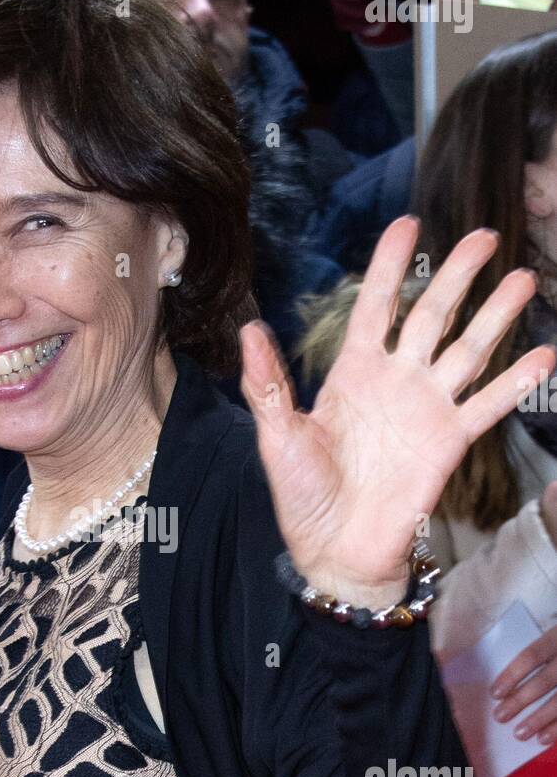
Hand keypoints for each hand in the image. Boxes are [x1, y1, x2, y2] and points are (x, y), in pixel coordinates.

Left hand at [240, 218, 554, 607]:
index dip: (390, 267)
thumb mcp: (277, 438)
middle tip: (484, 236)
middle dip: (457, 276)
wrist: (336, 551)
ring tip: (524, 277)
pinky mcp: (450, 441)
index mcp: (351, 374)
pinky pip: (488, 404)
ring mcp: (426, 408)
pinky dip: (516, 381)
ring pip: (468, 349)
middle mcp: (395, 382)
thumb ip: (268, 385)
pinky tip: (543, 354)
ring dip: (496, 315)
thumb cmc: (302, 498)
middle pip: (432, 316)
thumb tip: (249, 331)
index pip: (375, 307)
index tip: (407, 224)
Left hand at [491, 628, 556, 744]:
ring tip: (520, 734)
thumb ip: (541, 656)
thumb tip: (508, 687)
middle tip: (500, 716)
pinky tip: (547, 739)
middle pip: (546, 680)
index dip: (512, 674)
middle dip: (521, 700)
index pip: (533, 656)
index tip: (495, 693)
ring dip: (541, 719)